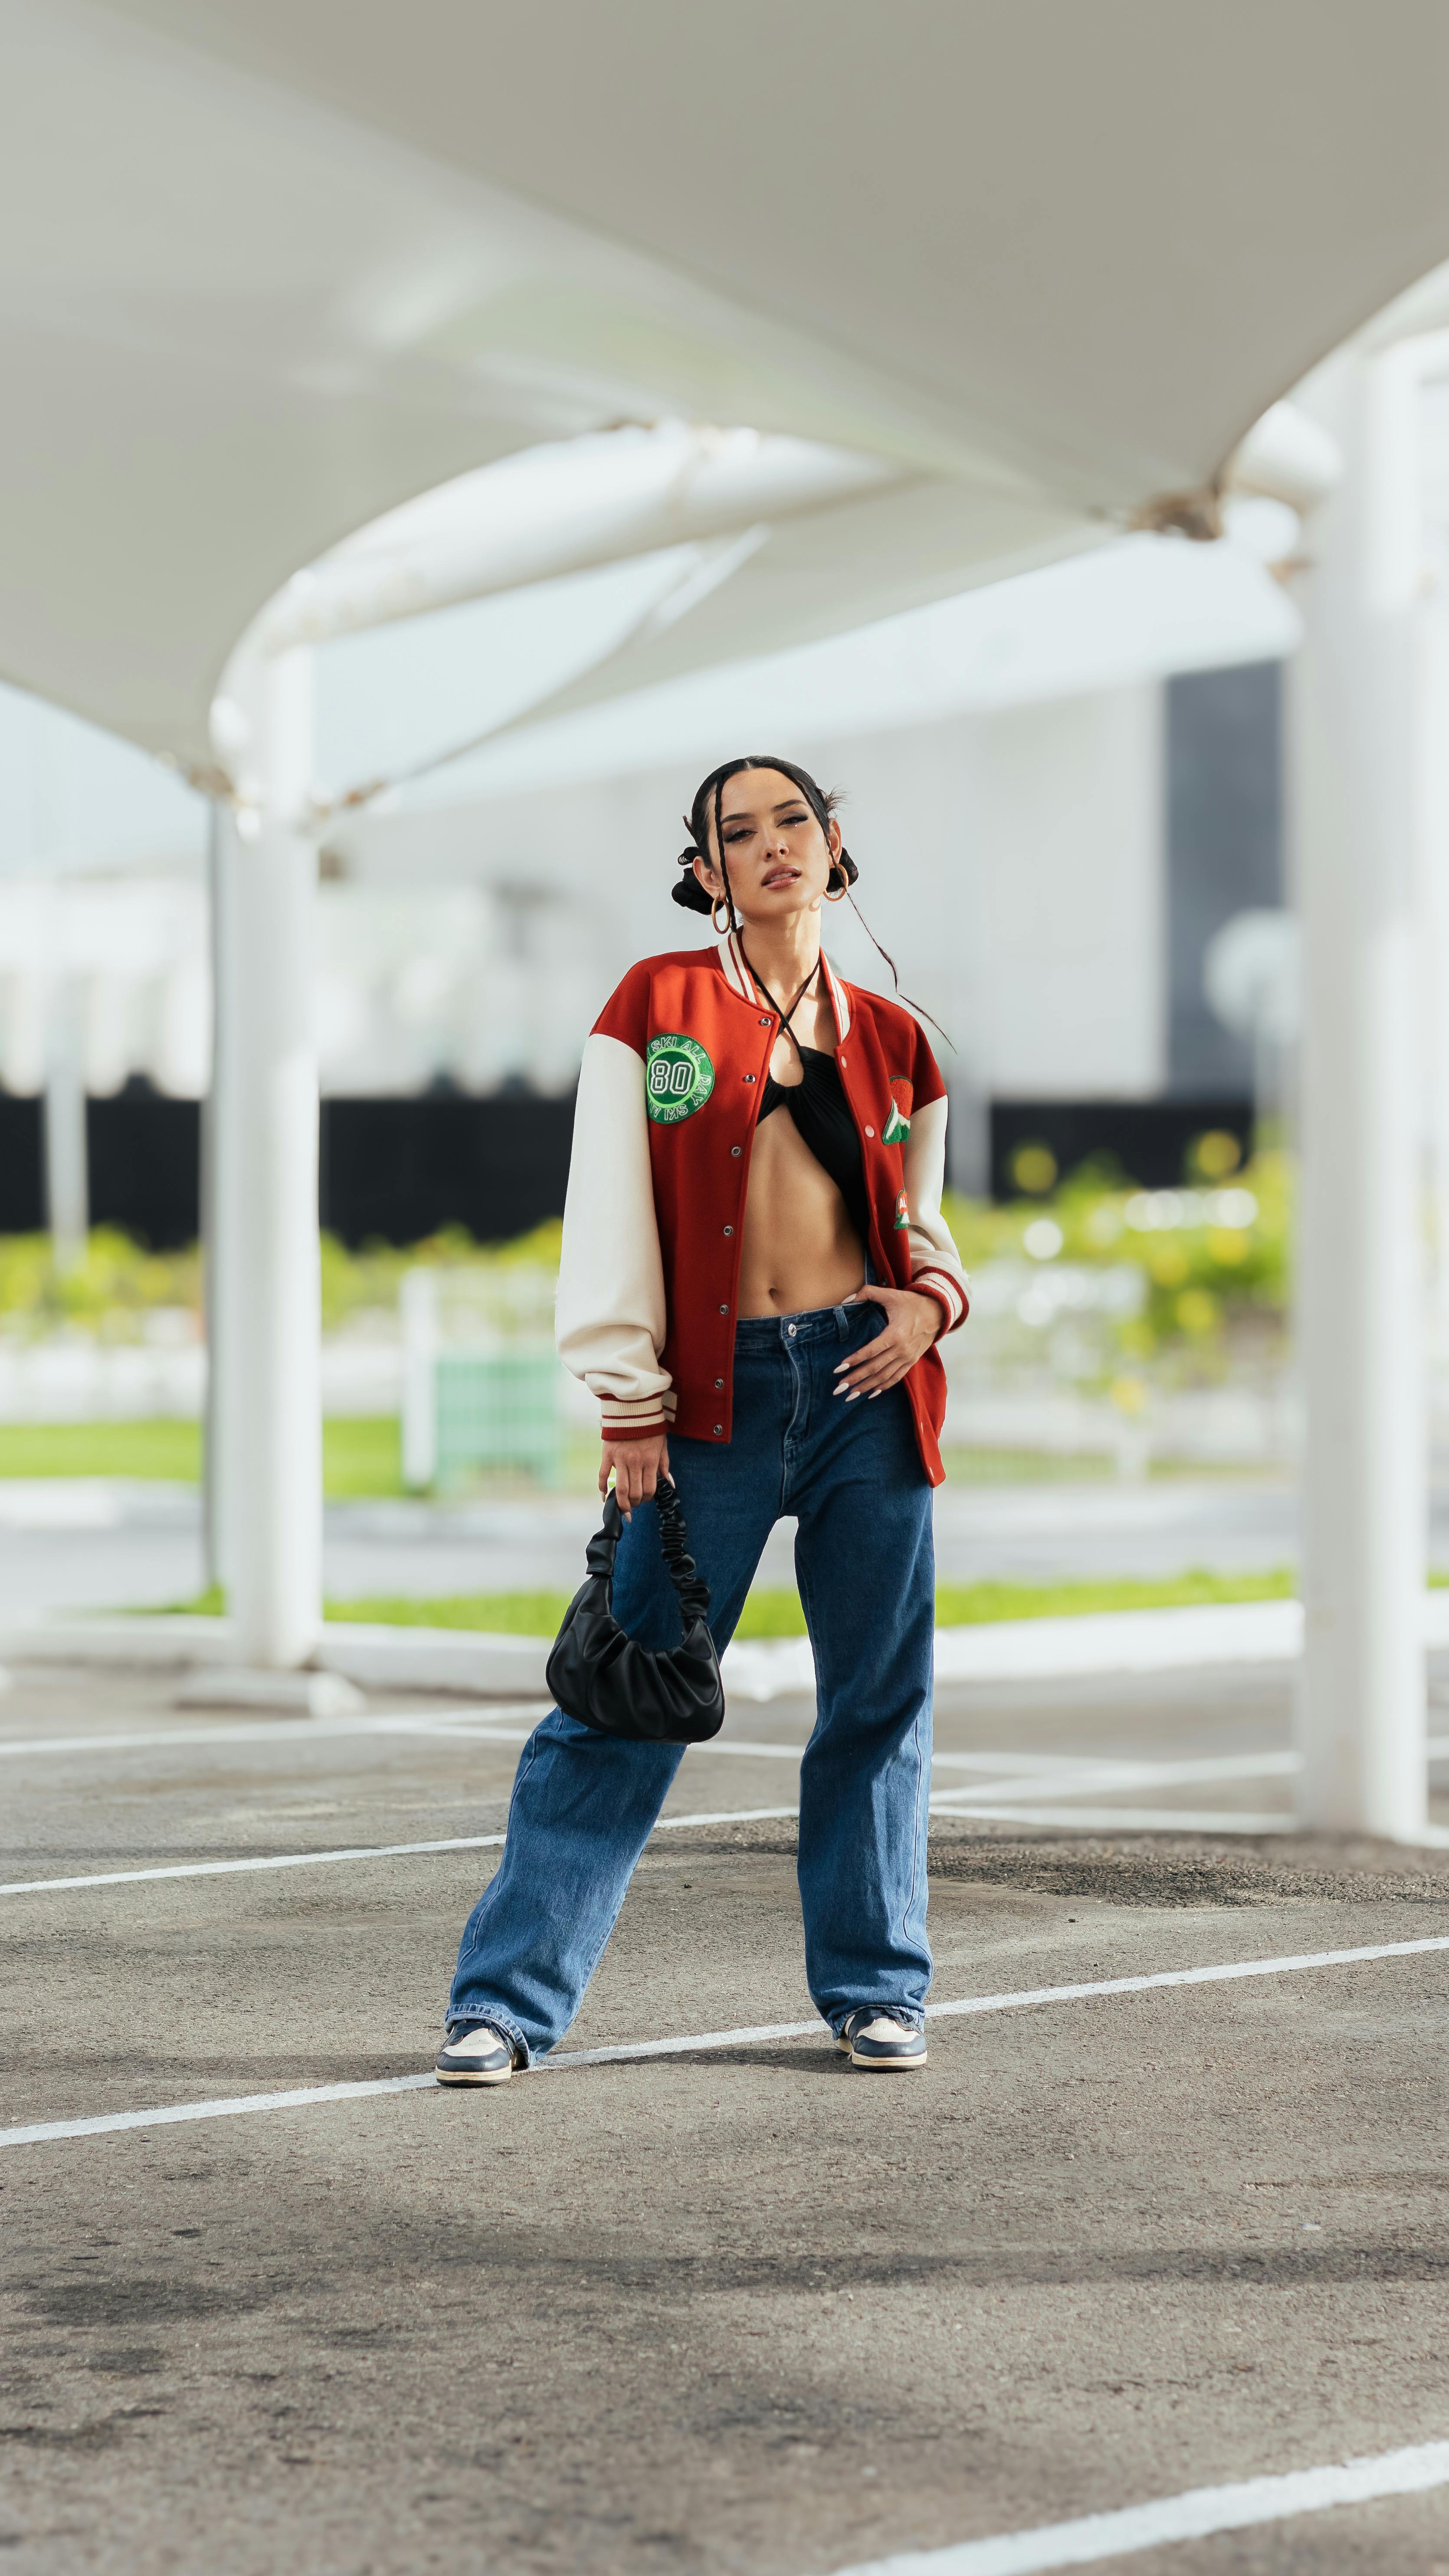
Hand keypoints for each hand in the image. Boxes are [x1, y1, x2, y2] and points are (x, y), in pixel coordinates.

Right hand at [600, 1431, 670, 1516]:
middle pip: (634, 1493)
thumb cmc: (650, 1429)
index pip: (649, 1489)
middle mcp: (635, 1462)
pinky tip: (605, 1498)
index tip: (646, 1499)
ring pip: (620, 1489)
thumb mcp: (662, 1445)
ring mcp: (620, 1459)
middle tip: (635, 1505)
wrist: (633, 1409)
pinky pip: (603, 1475)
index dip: (648, 1499)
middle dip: (636, 1503)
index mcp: (650, 1460)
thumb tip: (670, 1484)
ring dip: (622, 1504)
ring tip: (624, 1509)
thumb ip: (664, 1465)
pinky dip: (603, 1489)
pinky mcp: (607, 1454)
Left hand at [834, 1283, 940, 1400]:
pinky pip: (896, 1378)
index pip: (871, 1351)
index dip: (854, 1360)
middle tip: (839, 1388)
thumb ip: (868, 1293)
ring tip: (850, 1395)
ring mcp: (908, 1358)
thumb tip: (846, 1300)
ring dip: (867, 1387)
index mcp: (895, 1334)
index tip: (839, 1368)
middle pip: (875, 1368)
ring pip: (884, 1377)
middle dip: (856, 1379)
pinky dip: (883, 1387)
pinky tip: (871, 1393)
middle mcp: (902, 1350)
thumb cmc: (912, 1303)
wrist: (938, 1312)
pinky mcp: (912, 1361)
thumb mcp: (891, 1294)